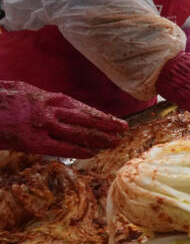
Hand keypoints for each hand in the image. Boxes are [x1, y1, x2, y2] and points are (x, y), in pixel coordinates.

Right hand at [0, 81, 127, 157]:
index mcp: (51, 98)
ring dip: (99, 139)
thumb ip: (46, 99)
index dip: (103, 117)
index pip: (85, 110)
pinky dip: (79, 150)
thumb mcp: (26, 91)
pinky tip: (91, 153)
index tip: (117, 122)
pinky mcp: (33, 142)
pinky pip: (61, 147)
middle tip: (124, 132)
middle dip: (108, 127)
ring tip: (114, 144)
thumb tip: (62, 104)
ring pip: (78, 134)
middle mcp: (52, 111)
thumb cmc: (3, 99)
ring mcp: (44, 127)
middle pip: (87, 120)